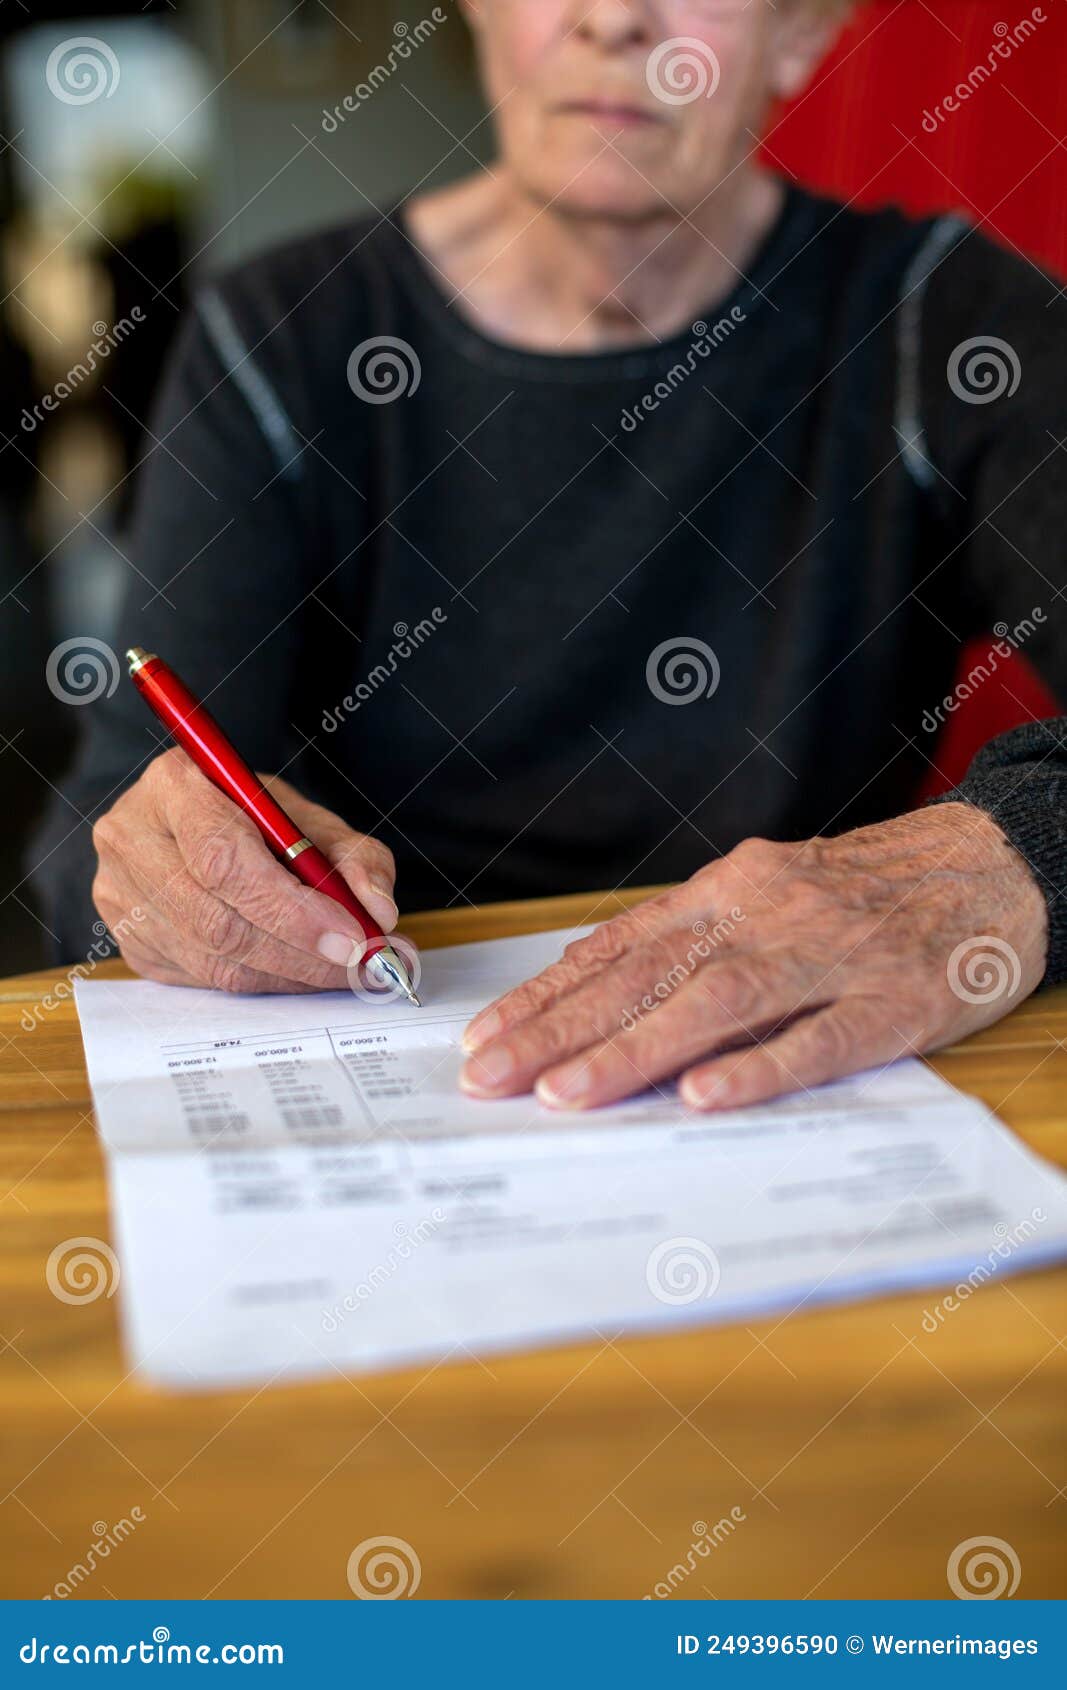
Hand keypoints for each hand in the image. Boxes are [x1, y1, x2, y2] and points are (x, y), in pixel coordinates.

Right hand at [92, 748, 396, 991]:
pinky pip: (201, 979)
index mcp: (174, 785)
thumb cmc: (253, 816)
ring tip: (344, 972)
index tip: (352, 937)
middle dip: (301, 953)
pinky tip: (300, 972)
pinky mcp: (128, 939)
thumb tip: (379, 913)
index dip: (292, 908)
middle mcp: (132, 837)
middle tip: (364, 966)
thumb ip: (354, 856)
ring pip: (211, 960)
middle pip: (216, 920)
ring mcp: (120, 894)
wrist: (192, 823)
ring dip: (289, 975)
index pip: (225, 858)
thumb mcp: (308, 816)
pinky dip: (263, 983)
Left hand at [459, 805, 1048, 1111]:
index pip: (618, 948)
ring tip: (566, 1094)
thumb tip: (590, 979)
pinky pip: (817, 1039)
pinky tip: (701, 1097)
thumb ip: (689, 936)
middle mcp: (765, 917)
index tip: (485, 1039)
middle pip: (648, 976)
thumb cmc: (861, 891)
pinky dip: (757, 1068)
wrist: (987, 866)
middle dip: (560, 1030)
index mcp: (729, 891)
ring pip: (716, 1004)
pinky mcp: (890, 1005)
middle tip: (490, 1078)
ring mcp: (828, 959)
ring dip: (634, 1051)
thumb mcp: (765, 891)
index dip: (546, 995)